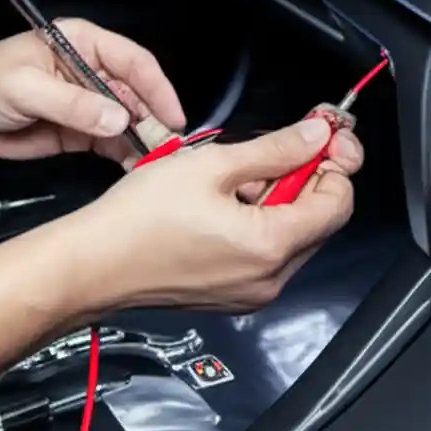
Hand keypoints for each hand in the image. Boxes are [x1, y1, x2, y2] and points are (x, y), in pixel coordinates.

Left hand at [0, 19, 185, 161]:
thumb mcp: (24, 88)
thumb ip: (71, 103)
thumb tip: (119, 118)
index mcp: (83, 44)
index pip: (133, 62)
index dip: (156, 88)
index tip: (172, 116)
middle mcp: (93, 71)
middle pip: (137, 95)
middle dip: (154, 120)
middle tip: (168, 149)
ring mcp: (88, 104)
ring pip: (129, 122)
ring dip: (144, 142)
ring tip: (156, 164)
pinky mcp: (80, 133)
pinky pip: (112, 144)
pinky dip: (126, 156)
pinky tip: (137, 169)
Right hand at [65, 119, 365, 313]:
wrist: (92, 265)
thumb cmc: (137, 220)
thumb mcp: (212, 166)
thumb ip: (276, 149)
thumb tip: (317, 135)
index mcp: (271, 246)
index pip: (338, 201)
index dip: (335, 162)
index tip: (321, 137)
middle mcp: (269, 278)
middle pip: (319, 220)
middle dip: (306, 177)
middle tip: (281, 145)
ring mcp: (251, 291)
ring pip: (291, 235)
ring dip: (278, 199)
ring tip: (233, 177)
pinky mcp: (231, 294)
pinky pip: (264, 253)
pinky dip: (257, 222)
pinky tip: (222, 203)